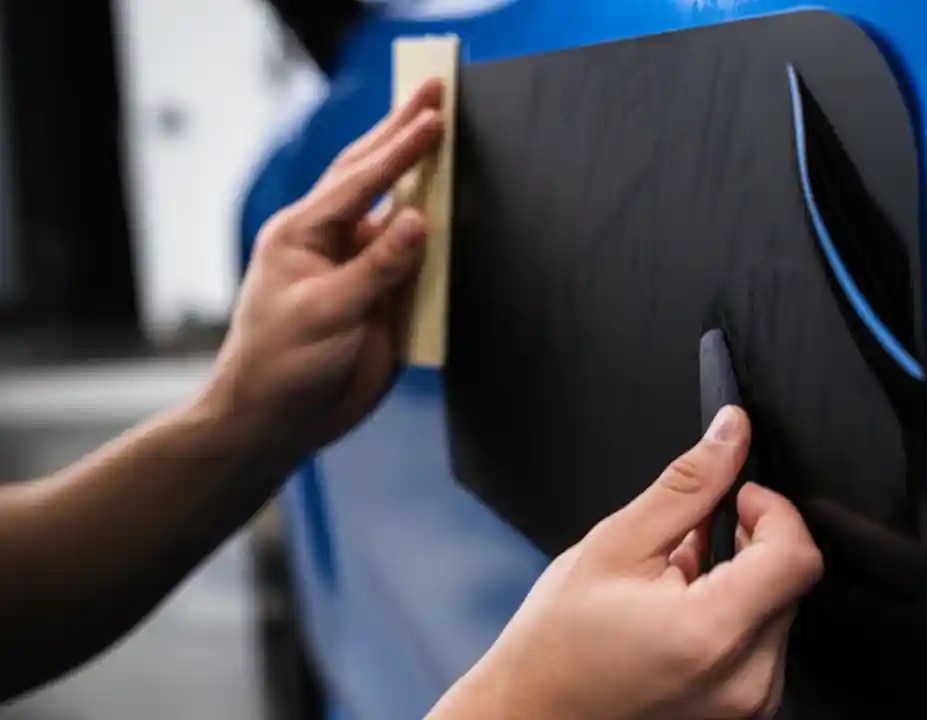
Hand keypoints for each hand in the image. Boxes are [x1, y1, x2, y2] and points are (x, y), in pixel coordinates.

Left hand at [203, 79, 443, 456]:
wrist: (277, 420)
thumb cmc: (281, 364)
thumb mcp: (326, 313)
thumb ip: (376, 268)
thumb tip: (418, 220)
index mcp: (304, 234)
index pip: (360, 181)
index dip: (400, 150)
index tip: (435, 119)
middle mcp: (332, 242)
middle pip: (373, 176)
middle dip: (404, 134)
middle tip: (437, 92)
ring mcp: (358, 268)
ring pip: (399, 213)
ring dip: (424, 176)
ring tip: (446, 131)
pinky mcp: (381, 299)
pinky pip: (415, 258)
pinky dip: (436, 232)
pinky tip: (453, 206)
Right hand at [431, 406, 823, 718]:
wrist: (532, 716)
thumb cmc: (557, 645)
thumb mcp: (615, 545)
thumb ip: (687, 485)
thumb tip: (732, 433)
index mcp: (712, 633)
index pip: (797, 555)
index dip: (772, 510)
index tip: (735, 498)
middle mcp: (744, 679)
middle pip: (790, 579)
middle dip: (748, 541)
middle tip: (688, 538)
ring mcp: (748, 703)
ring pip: (780, 607)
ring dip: (741, 578)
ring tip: (675, 579)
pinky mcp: (745, 711)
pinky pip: (764, 642)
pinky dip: (734, 614)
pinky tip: (682, 611)